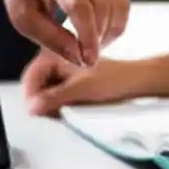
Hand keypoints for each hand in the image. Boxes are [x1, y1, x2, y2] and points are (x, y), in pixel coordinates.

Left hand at [0, 0, 129, 66]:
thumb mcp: (23, 17)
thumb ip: (51, 37)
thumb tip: (79, 58)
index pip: (79, 5)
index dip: (87, 35)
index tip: (89, 61)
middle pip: (101, 9)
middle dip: (95, 40)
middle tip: (80, 59)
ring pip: (117, 9)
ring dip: (106, 36)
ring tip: (86, 47)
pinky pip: (122, 7)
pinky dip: (114, 27)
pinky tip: (96, 36)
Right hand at [21, 49, 146, 115]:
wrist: (138, 81)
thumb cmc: (114, 80)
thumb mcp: (80, 90)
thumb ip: (54, 99)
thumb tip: (32, 108)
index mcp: (55, 53)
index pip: (31, 78)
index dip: (32, 97)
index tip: (37, 113)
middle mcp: (57, 58)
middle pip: (38, 86)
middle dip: (43, 102)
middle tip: (54, 114)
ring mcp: (64, 69)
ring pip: (48, 92)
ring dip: (54, 104)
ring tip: (67, 110)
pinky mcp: (72, 80)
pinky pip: (59, 94)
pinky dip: (63, 103)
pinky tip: (73, 108)